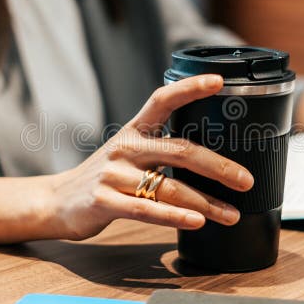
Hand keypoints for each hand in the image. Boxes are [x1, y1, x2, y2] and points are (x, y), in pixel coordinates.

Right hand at [49, 74, 252, 240]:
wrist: (57, 202)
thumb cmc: (104, 179)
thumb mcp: (128, 153)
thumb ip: (161, 150)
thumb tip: (213, 159)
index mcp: (134, 130)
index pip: (163, 100)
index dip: (190, 88)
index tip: (219, 82)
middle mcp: (125, 148)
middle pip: (180, 151)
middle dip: (218, 167)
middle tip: (246, 181)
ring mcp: (114, 175)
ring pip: (169, 187)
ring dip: (206, 203)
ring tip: (231, 214)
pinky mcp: (104, 202)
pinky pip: (147, 210)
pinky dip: (176, 217)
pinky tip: (197, 222)